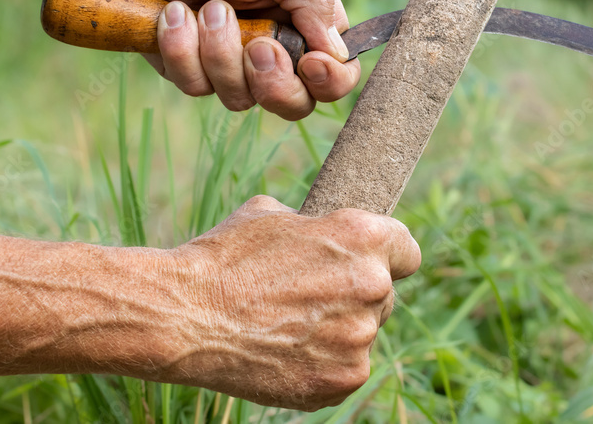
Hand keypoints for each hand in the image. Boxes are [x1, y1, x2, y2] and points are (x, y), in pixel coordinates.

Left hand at [70, 0, 360, 119]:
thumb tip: (338, 51)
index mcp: (304, 12)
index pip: (337, 68)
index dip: (331, 79)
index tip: (310, 63)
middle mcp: (272, 42)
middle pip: (296, 101)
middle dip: (274, 81)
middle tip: (256, 48)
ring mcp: (229, 60)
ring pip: (241, 97)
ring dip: (219, 52)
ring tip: (202, 7)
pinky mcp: (189, 68)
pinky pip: (196, 87)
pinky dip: (182, 50)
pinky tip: (170, 13)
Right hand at [152, 196, 420, 410]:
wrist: (185, 316)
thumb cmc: (223, 258)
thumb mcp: (271, 215)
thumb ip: (315, 227)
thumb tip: (322, 232)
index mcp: (363, 236)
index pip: (407, 249)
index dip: (386, 256)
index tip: (370, 265)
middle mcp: (372, 284)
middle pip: (384, 294)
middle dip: (355, 295)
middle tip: (309, 298)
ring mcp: (361, 336)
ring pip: (363, 333)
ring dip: (338, 330)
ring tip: (287, 326)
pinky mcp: (345, 378)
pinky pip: (347, 368)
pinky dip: (324, 364)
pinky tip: (286, 352)